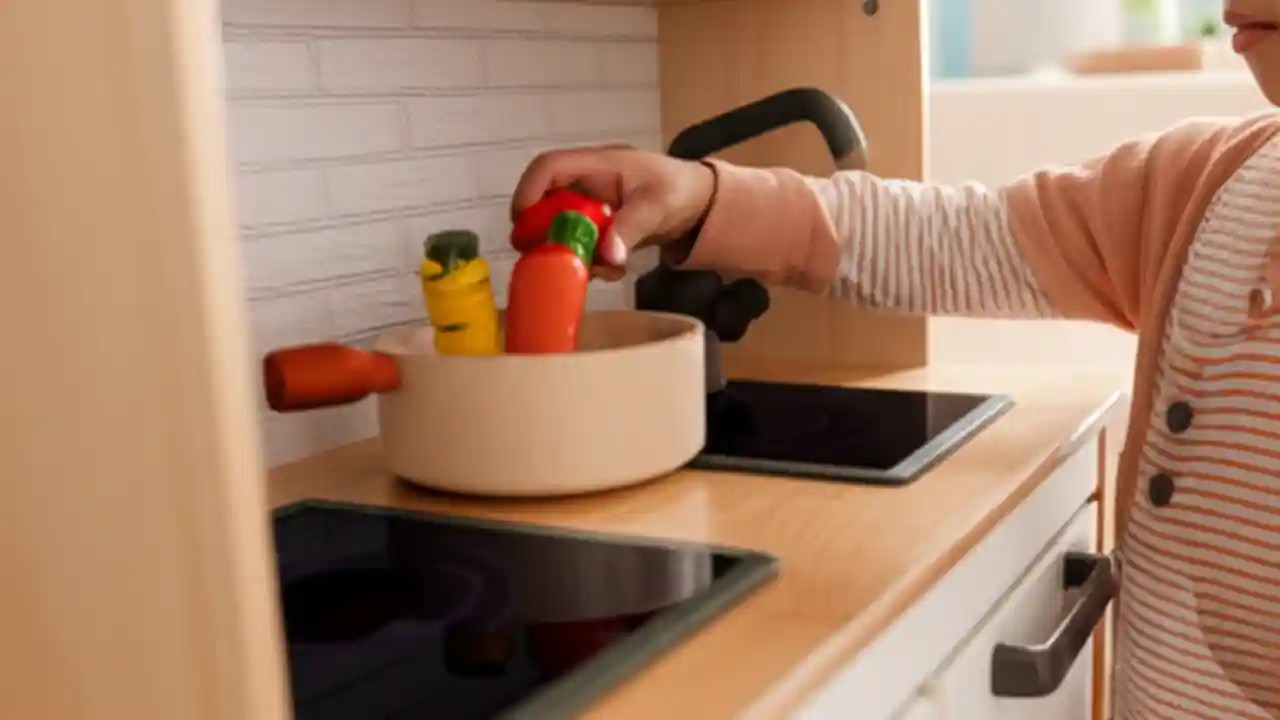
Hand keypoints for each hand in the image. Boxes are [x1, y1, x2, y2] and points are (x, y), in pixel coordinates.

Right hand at [511, 144, 715, 280]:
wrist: (702, 203)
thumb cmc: (681, 190)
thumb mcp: (658, 206)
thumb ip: (631, 228)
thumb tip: (608, 256)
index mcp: (600, 164)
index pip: (549, 166)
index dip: (528, 190)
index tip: (521, 223)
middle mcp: (590, 181)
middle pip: (546, 199)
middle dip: (543, 231)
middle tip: (546, 260)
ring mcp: (594, 203)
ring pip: (561, 225)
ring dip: (570, 251)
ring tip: (595, 269)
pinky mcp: (601, 224)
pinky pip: (581, 241)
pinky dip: (589, 259)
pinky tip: (612, 270)